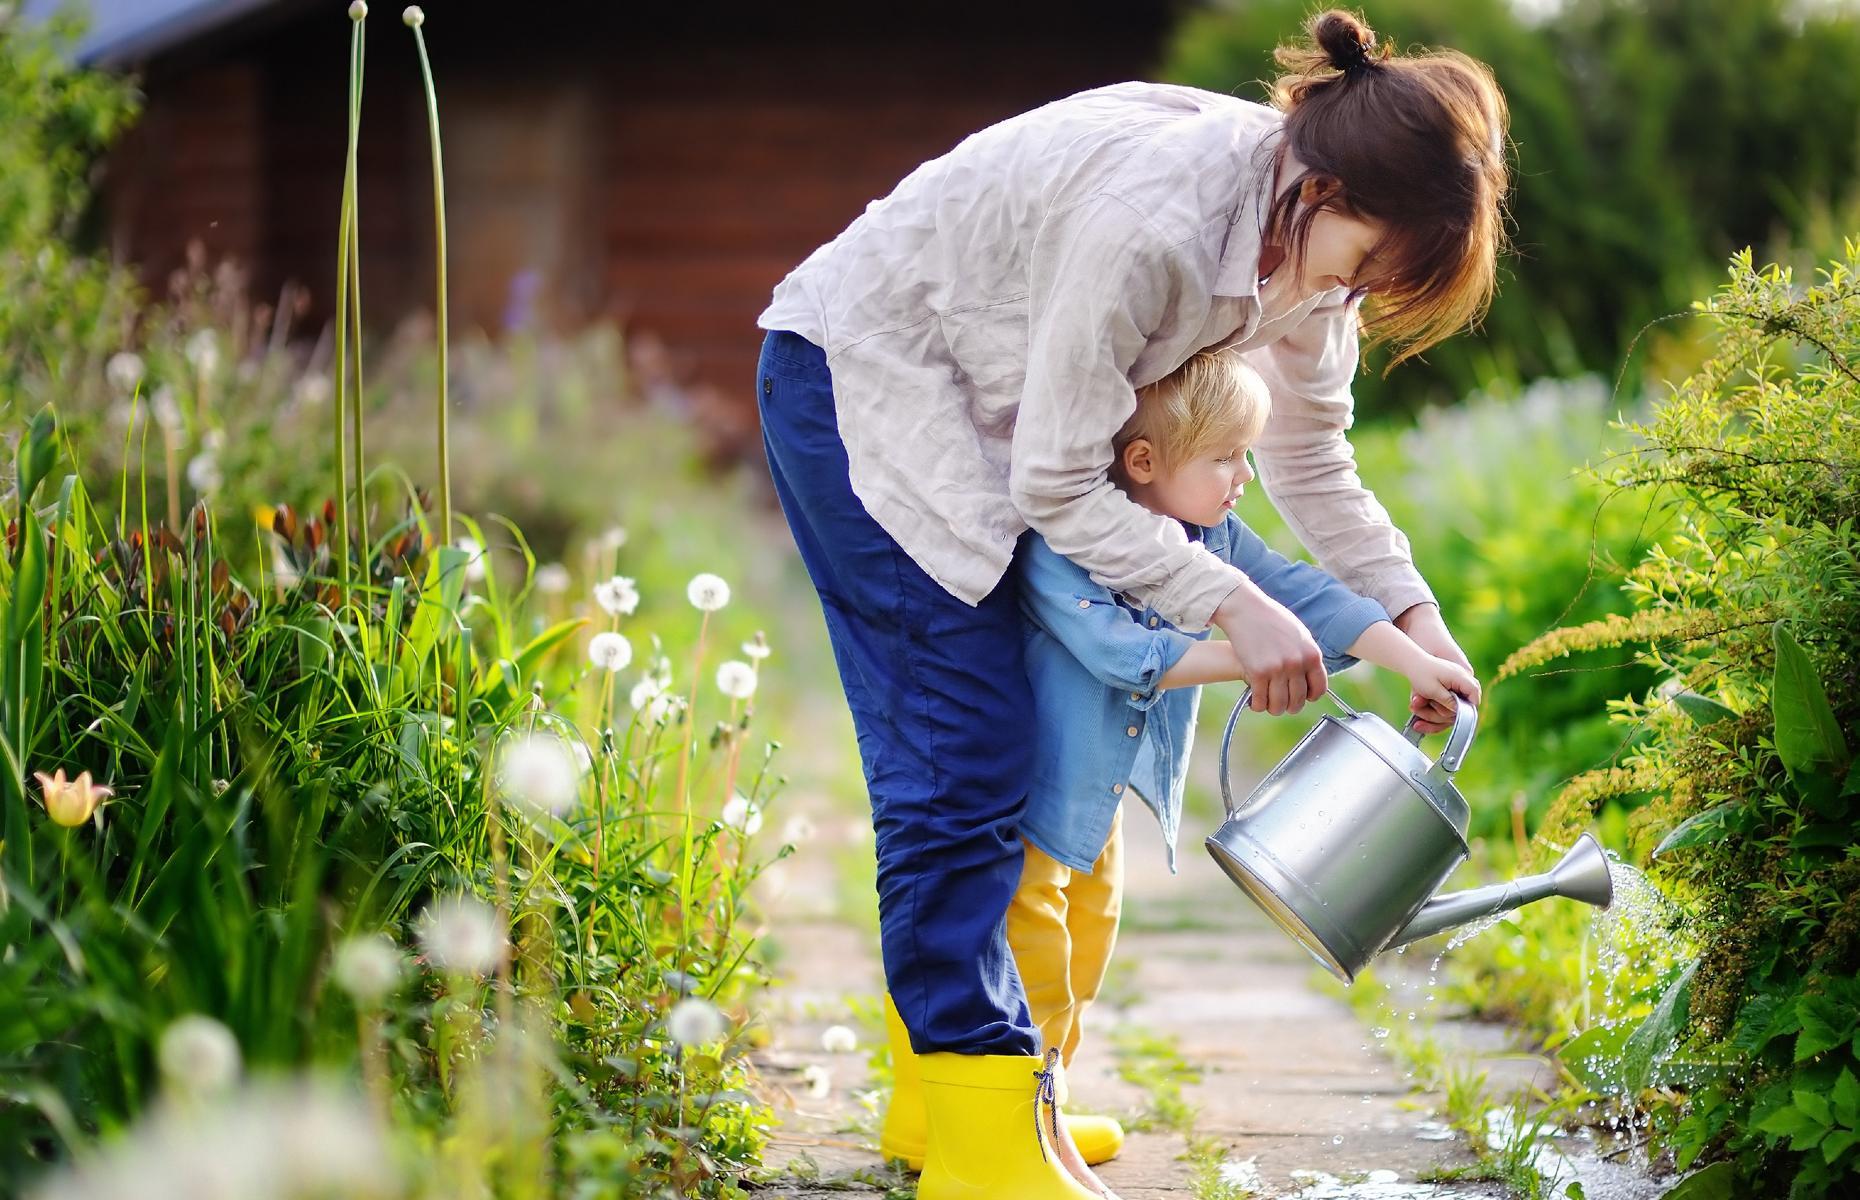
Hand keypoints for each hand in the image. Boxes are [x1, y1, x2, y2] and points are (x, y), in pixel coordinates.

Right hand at [1212, 581, 1327, 715]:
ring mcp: (1277, 669)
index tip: (1301, 697)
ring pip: (1279, 705)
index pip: (1319, 689)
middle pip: (1298, 700)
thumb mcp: (1299, 634)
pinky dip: (1257, 705)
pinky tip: (1254, 700)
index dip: (1310, 697)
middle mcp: (1297, 663)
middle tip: (1281, 702)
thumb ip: (1306, 656)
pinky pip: (1260, 701)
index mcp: (1312, 654)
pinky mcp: (1257, 672)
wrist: (1245, 608)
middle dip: (1289, 706)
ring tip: (1267, 703)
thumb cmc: (1271, 619)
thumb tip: (1310, 677)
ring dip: (1273, 708)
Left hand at [1394, 603, 1478, 733]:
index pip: (1473, 700)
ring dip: (1430, 712)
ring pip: (1448, 706)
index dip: (1462, 713)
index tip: (1445, 718)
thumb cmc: (1421, 662)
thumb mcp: (1430, 687)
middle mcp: (1462, 678)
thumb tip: (1455, 715)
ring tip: (1413, 711)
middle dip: (1437, 715)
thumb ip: (1445, 701)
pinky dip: (1428, 707)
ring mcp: (1453, 680)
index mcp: (1463, 676)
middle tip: (1419, 717)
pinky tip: (1416, 713)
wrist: (1412, 638)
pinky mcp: (1444, 682)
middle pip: (1459, 707)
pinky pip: (1440, 700)